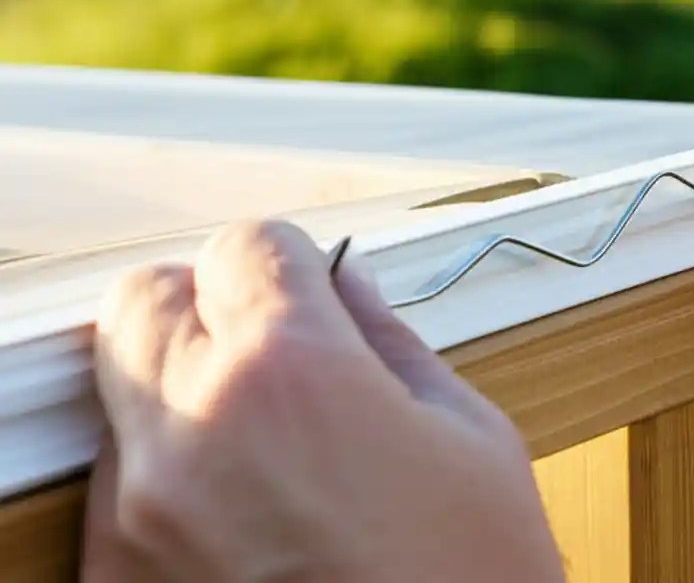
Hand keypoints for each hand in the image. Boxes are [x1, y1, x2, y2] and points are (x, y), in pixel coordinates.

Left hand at [83, 221, 563, 582]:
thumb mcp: (472, 442)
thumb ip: (394, 345)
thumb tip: (352, 291)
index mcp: (295, 374)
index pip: (246, 247)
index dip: (289, 260)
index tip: (308, 283)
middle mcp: (195, 429)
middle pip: (149, 298)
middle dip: (209, 301)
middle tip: (271, 341)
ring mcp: (142, 512)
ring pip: (119, 384)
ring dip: (180, 380)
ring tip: (261, 428)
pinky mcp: (118, 581)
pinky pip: (118, 480)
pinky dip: (166, 466)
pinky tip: (241, 502)